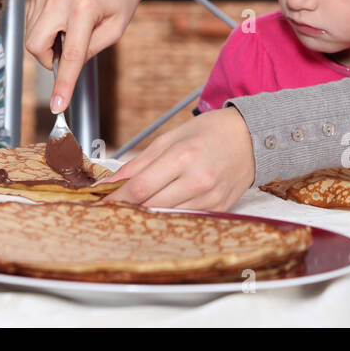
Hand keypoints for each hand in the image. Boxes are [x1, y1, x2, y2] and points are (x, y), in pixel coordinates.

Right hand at [25, 0, 143, 112]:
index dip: (63, 84)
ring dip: (48, 42)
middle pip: (35, 45)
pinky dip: (46, 28)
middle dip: (48, 57)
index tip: (57, 106)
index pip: (69, 55)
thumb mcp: (116, 27)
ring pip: (31, 34)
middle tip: (69, 50)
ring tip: (72, 28)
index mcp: (84, 8)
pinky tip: (64, 18)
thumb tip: (68, 67)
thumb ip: (91, 50)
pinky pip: (32, 20)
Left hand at [103, 107, 255, 210]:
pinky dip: (169, 214)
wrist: (250, 137)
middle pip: (151, 205)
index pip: (140, 187)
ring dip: (147, 213)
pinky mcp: (218, 209)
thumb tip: (108, 184)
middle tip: (109, 208)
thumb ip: (137, 164)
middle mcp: (197, 180)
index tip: (99, 204)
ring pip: (167, 215)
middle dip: (127, 208)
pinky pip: (186, 217)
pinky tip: (161, 208)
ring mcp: (210, 198)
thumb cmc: (207, 133)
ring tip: (134, 208)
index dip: (116, 199)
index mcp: (182, 157)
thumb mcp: (169, 139)